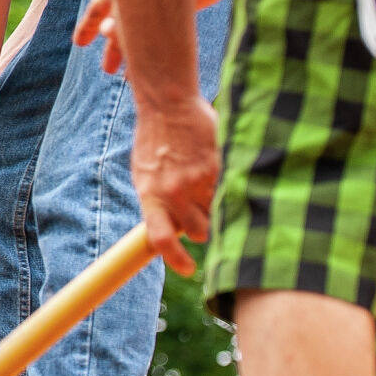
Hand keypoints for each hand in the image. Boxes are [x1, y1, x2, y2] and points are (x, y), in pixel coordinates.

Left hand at [130, 95, 218, 275]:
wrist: (167, 106)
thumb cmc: (155, 142)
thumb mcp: (145, 174)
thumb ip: (158, 201)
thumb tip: (173, 230)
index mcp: (150, 196)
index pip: (161, 239)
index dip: (176, 259)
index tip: (189, 269)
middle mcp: (173, 192)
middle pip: (198, 231)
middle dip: (202, 227)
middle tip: (202, 213)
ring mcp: (197, 180)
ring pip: (217, 213)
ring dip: (218, 208)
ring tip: (210, 188)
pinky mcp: (217, 166)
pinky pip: (230, 190)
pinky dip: (230, 188)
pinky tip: (223, 175)